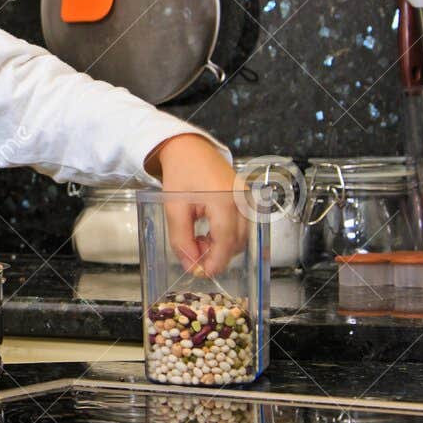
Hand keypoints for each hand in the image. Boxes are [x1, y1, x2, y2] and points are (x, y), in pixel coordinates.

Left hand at [146, 133, 245, 276]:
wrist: (189, 149)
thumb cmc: (181, 173)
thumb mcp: (174, 208)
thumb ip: (181, 239)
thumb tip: (191, 266)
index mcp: (223, 200)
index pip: (226, 241)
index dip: (216, 262)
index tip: (203, 273)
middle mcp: (241, 200)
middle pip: (237, 242)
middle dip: (217, 255)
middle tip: (195, 255)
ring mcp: (247, 199)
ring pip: (242, 237)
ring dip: (222, 246)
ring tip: (199, 240)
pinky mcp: (248, 199)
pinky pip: (243, 227)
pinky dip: (228, 236)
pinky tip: (209, 232)